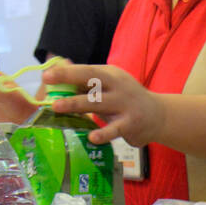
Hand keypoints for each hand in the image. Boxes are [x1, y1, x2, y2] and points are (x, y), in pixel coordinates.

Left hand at [41, 63, 166, 145]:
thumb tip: (58, 66)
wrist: (159, 115)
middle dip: (69, 80)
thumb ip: (86, 80)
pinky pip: (114, 129)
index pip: (86, 70)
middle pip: (91, 80)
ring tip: (57, 108)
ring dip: (76, 104)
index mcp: (110, 74)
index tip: (46, 75)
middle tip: (48, 83)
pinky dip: (103, 133)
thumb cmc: (125, 99)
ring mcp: (125, 104)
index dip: (66, 72)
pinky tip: (91, 138)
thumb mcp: (109, 85)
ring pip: (97, 103)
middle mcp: (118, 86)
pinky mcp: (130, 123)